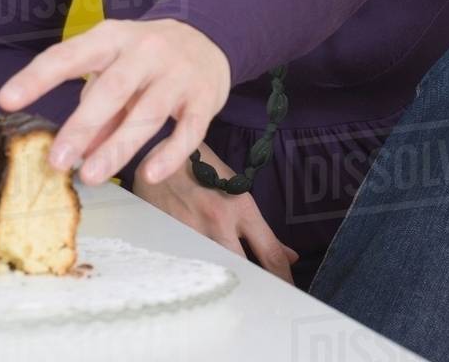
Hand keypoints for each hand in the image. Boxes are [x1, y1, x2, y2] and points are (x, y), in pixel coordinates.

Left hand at [0, 18, 231, 184]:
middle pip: (110, 89)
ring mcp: (176, 74)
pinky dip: (170, 154)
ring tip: (91, 176)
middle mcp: (144, 51)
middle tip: (57, 160)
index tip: (7, 99)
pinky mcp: (204, 98)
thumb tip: (75, 151)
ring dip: (117, 147)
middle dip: (82, 126)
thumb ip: (95, 105)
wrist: (208, 37)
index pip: (69, 55)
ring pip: (146, 113)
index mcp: (112, 38)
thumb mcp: (115, 66)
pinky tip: (150, 174)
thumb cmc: (146, 57)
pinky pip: (188, 131)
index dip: (37, 77)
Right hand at [133, 140, 299, 285]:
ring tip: (232, 293)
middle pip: (245, 270)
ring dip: (226, 282)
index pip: (271, 253)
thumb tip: (288, 255)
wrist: (158, 151)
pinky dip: (198, 274)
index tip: (290, 292)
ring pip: (217, 272)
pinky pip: (190, 266)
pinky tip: (201, 279)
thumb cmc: (201, 165)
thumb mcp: (235, 186)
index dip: (285, 278)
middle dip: (256, 286)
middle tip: (261, 296)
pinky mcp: (171, 238)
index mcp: (240, 206)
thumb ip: (259, 226)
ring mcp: (193, 232)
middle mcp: (219, 223)